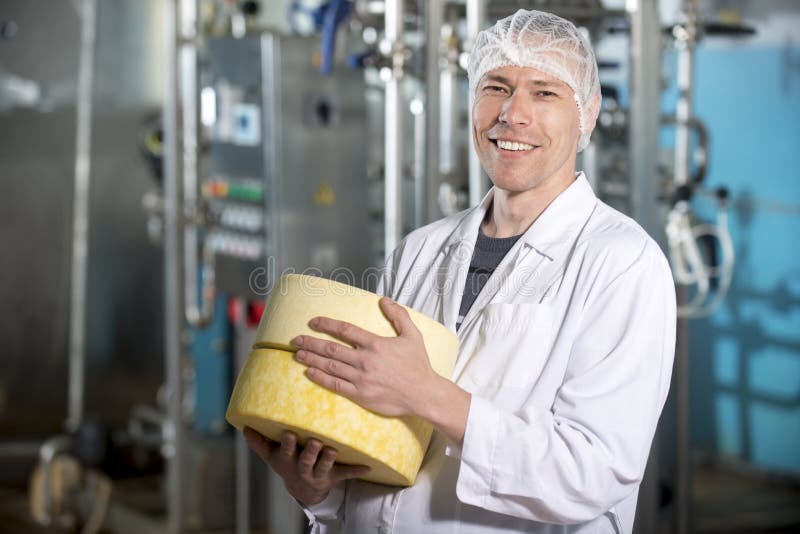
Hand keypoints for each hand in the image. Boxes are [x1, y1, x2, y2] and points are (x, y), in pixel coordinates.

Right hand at [243, 428, 368, 505]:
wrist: (302, 488)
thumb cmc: (287, 463)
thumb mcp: (271, 456)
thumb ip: (258, 443)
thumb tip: (244, 428)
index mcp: (288, 460)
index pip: (286, 451)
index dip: (288, 444)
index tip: (290, 433)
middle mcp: (303, 467)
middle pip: (307, 460)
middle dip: (310, 452)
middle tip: (314, 441)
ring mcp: (319, 473)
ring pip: (325, 466)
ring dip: (329, 459)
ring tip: (333, 449)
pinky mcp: (334, 476)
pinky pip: (346, 474)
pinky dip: (357, 471)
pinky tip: (368, 467)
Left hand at [292, 297, 437, 417]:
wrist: (424, 394)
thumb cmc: (419, 365)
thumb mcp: (413, 335)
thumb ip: (399, 315)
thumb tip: (384, 300)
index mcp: (376, 344)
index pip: (345, 330)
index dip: (326, 324)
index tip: (313, 322)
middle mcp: (365, 360)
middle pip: (331, 349)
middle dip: (311, 342)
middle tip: (296, 339)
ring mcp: (361, 379)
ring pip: (330, 366)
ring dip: (311, 359)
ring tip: (298, 353)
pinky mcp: (361, 395)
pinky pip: (335, 385)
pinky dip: (320, 378)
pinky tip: (309, 373)